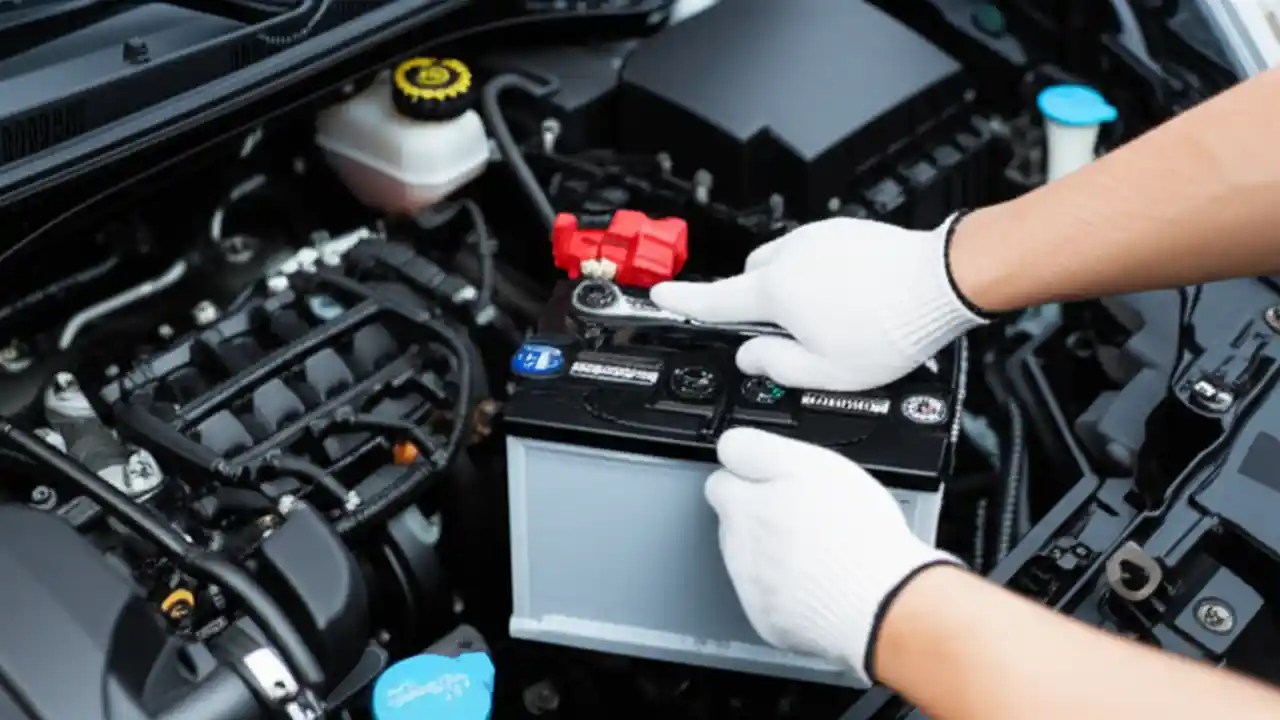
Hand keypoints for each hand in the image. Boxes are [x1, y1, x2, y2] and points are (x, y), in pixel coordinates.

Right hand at [651, 215, 987, 390]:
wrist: (943, 283)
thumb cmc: (891, 328)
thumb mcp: (827, 372)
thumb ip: (778, 367)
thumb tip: (752, 357)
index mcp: (777, 292)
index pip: (715, 299)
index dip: (684, 300)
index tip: (662, 295)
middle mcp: (792, 256)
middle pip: (752, 280)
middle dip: (759, 305)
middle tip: (792, 337)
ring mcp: (819, 239)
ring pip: (784, 265)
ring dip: (791, 290)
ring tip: (834, 320)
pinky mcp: (845, 231)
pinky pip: (814, 254)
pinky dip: (820, 275)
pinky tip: (853, 299)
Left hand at [706, 427, 959, 683]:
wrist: (881, 602)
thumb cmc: (857, 533)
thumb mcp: (814, 464)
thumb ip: (761, 451)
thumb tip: (731, 446)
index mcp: (747, 503)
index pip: (721, 478)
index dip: (749, 473)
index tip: (772, 478)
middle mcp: (739, 546)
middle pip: (734, 518)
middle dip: (759, 513)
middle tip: (803, 515)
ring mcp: (751, 586)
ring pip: (748, 558)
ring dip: (771, 551)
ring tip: (818, 551)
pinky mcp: (767, 620)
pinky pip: (766, 597)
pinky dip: (784, 590)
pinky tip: (816, 583)